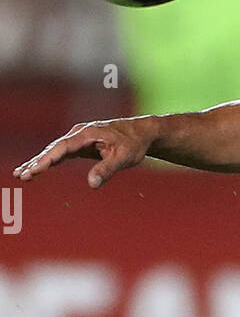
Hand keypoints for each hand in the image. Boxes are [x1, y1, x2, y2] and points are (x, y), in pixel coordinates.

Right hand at [13, 117, 157, 189]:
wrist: (141, 133)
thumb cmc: (133, 144)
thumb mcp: (124, 158)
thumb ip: (107, 169)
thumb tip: (92, 184)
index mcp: (87, 134)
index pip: (62, 148)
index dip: (46, 160)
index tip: (34, 170)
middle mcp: (79, 133)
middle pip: (53, 149)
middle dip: (36, 162)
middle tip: (21, 175)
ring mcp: (78, 138)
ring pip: (54, 150)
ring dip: (38, 162)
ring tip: (21, 174)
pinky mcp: (80, 145)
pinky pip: (60, 153)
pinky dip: (48, 161)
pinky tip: (36, 169)